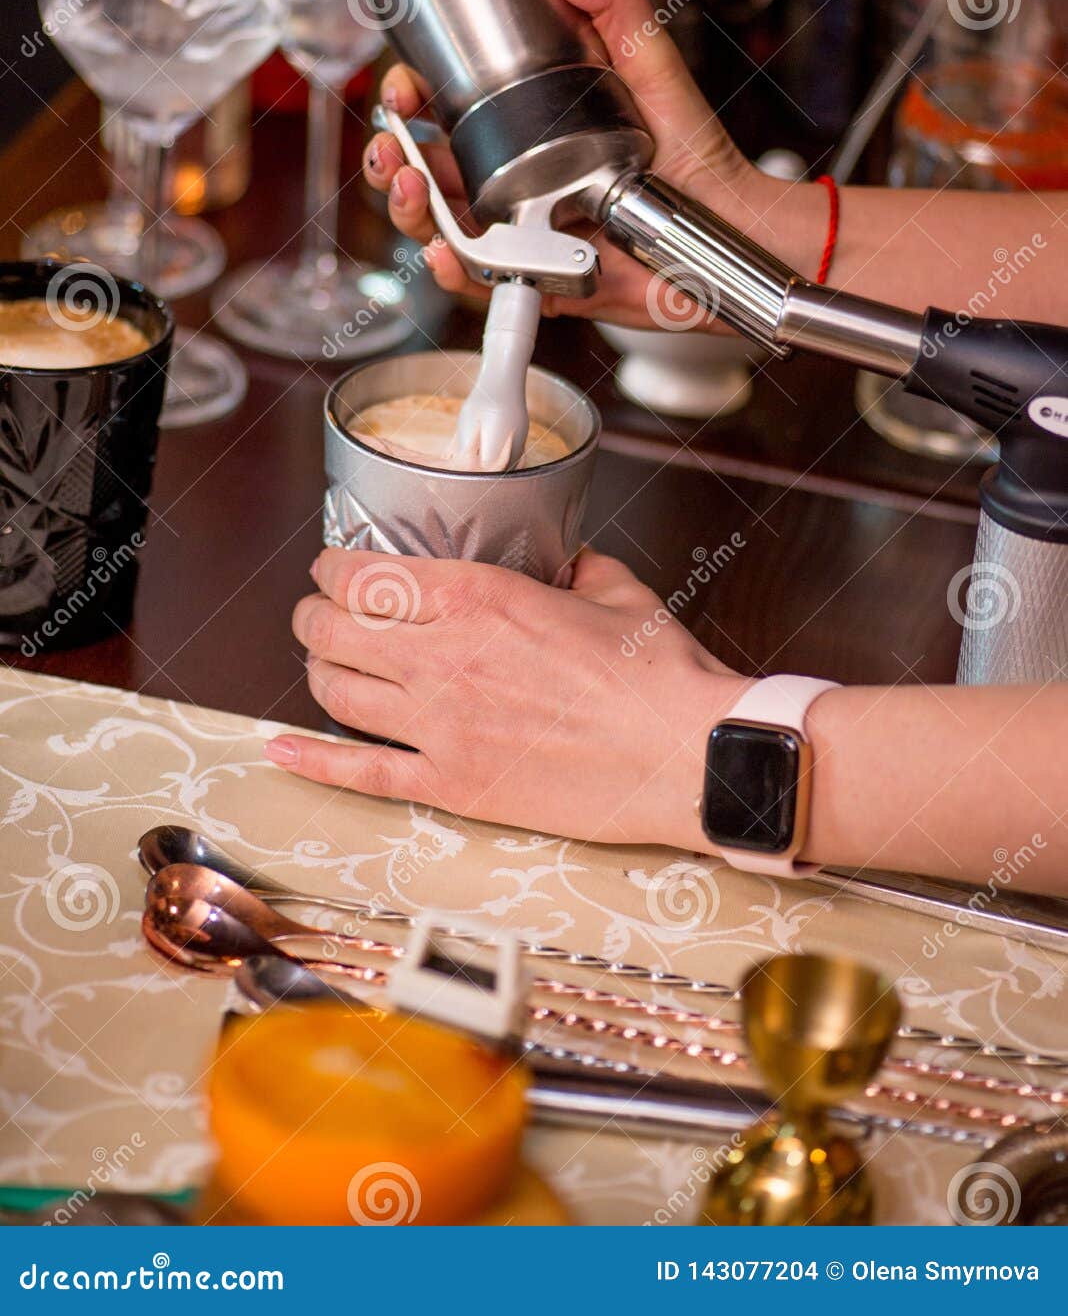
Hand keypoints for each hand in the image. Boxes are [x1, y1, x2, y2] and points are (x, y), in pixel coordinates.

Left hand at [270, 546, 745, 850]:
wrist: (683, 753)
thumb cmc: (657, 674)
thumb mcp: (615, 591)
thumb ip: (575, 566)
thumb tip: (564, 560)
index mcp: (478, 597)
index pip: (366, 574)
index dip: (333, 569)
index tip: (332, 570)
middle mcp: (443, 656)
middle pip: (334, 629)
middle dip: (313, 615)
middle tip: (317, 614)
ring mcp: (441, 725)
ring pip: (335, 691)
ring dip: (316, 671)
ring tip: (320, 663)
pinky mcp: (452, 783)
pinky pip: (359, 771)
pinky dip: (311, 759)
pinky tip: (279, 749)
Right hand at [363, 0, 813, 327]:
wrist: (733, 221)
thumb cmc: (693, 151)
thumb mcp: (647, 59)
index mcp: (523, 133)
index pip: (444, 117)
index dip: (411, 104)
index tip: (405, 87)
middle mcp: (513, 186)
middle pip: (427, 177)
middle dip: (391, 161)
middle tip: (392, 145)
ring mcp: (524, 238)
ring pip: (442, 231)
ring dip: (411, 213)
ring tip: (412, 190)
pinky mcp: (544, 284)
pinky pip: (487, 284)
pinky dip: (459, 272)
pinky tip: (448, 251)